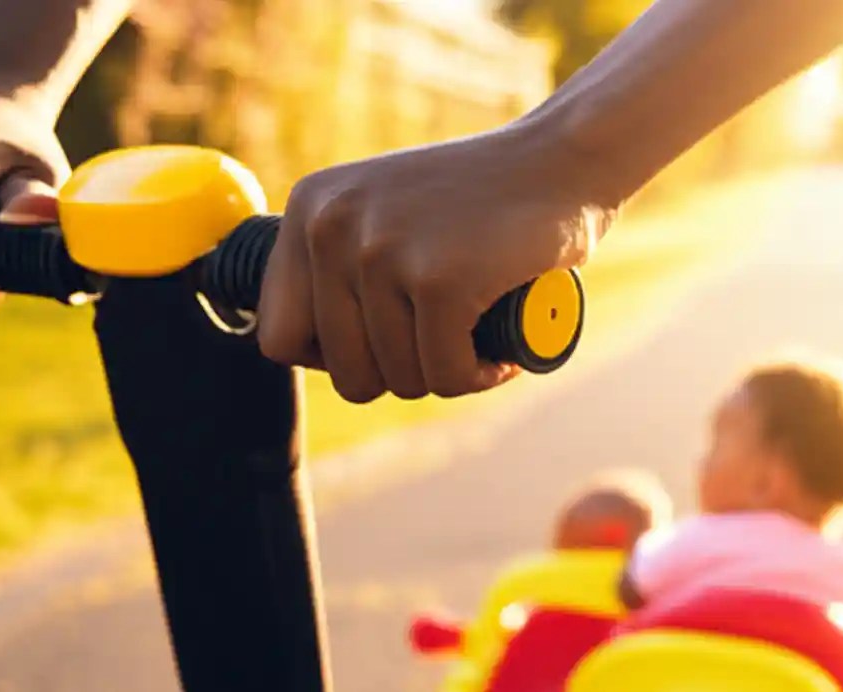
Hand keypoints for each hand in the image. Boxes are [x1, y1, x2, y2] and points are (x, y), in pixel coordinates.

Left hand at [257, 122, 614, 401]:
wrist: (564, 160)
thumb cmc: (482, 199)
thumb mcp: (383, 211)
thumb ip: (336, 258)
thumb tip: (293, 348)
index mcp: (309, 210)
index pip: (279, 337)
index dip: (335, 359)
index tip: (385, 341)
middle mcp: (331, 226)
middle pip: (342, 372)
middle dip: (399, 374)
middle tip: (443, 344)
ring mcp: (383, 252)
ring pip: (398, 379)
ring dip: (445, 374)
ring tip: (477, 338)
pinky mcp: (439, 280)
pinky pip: (445, 375)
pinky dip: (478, 377)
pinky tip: (500, 354)